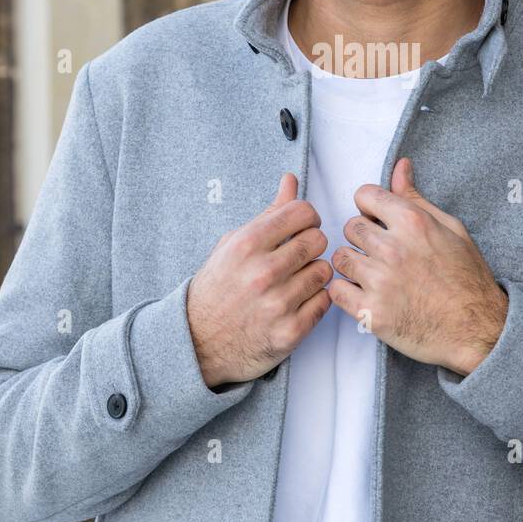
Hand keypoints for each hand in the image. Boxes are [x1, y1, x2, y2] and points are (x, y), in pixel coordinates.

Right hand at [186, 172, 331, 387]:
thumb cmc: (218, 287)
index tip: (300, 228)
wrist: (198, 341)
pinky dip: (314, 299)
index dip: (306, 218)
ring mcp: (278, 304)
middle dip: (311, 244)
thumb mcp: (233, 244)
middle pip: (318, 240)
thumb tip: (290, 180)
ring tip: (293, 280)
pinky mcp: (291, 331)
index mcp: (247, 244)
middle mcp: (263, 272)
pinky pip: (324, 301)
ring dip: (313, 273)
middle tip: (297, 256)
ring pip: (324, 270)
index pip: (302, 212)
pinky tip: (296, 301)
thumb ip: (268, 213)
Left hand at [327, 158, 508, 375]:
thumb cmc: (467, 279)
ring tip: (374, 273)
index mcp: (413, 223)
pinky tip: (365, 293)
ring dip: (354, 263)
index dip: (370, 207)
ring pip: (341, 257)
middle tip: (381, 251)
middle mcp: (393, 249)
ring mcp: (380, 283)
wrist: (477, 330)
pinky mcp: (371, 313)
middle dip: (362, 236)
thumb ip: (416, 198)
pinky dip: (346, 291)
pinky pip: (337, 291)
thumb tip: (400, 166)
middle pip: (350, 226)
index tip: (378, 220)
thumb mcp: (451, 229)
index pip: (364, 195)